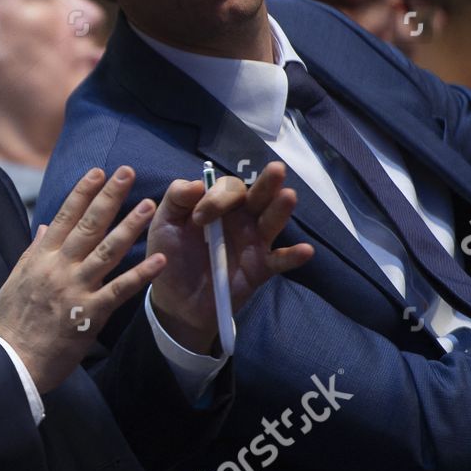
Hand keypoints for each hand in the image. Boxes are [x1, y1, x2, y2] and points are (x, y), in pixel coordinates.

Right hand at [0, 166, 166, 394]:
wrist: (15, 361)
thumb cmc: (13, 323)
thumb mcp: (15, 281)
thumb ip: (32, 252)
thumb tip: (44, 227)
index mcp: (41, 258)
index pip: (64, 217)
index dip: (82, 193)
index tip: (98, 172)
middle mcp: (59, 268)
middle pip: (89, 226)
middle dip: (109, 197)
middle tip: (127, 173)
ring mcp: (76, 288)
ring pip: (107, 251)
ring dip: (130, 226)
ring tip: (149, 205)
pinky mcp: (90, 312)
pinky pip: (120, 289)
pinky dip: (140, 274)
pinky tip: (159, 259)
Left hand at [145, 161, 312, 353]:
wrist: (176, 301)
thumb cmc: (171, 257)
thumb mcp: (164, 224)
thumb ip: (175, 200)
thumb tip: (196, 184)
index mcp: (217, 205)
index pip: (227, 189)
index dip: (217, 198)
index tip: (198, 219)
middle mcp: (240, 218)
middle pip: (257, 196)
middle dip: (266, 183)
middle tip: (276, 170)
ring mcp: (253, 242)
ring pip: (271, 221)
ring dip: (280, 209)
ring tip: (288, 196)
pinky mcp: (260, 269)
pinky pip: (280, 261)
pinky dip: (292, 256)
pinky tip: (305, 250)